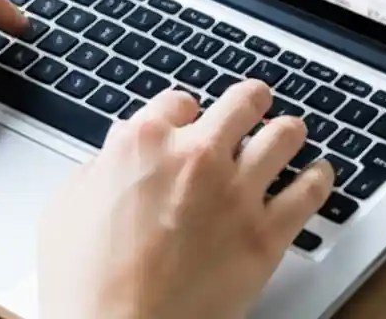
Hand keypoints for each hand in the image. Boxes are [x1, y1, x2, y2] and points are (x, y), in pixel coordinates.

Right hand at [38, 80, 334, 318]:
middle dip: (250, 103)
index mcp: (143, 143)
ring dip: (288, 133)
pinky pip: (310, 191)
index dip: (187, 113)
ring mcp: (236, 193)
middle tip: (253, 108)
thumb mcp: (67, 209)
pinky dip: (318, 179)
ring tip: (291, 135)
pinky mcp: (266, 234)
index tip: (192, 122)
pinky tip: (318, 177)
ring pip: (285, 136)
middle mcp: (196, 157)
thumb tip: (114, 157)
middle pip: (243, 102)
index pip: (180, 101)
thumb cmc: (84, 285)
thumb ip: (99, 170)